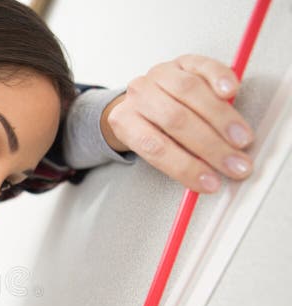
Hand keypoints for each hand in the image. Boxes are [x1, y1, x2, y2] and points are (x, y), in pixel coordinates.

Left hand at [101, 54, 254, 193]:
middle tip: (235, 164)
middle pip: (175, 120)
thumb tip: (207, 179)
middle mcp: (139, 94)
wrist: (144, 99)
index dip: (185, 167)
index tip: (211, 183)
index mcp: (126, 121)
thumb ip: (176, 159)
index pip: (155, 148)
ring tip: (241, 140)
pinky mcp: (183, 60)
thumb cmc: (151, 128)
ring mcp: (160, 74)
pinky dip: (219, 78)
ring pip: (190, 93)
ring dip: (221, 119)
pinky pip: (202, 66)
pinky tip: (231, 92)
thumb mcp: (154, 147)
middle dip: (211, 147)